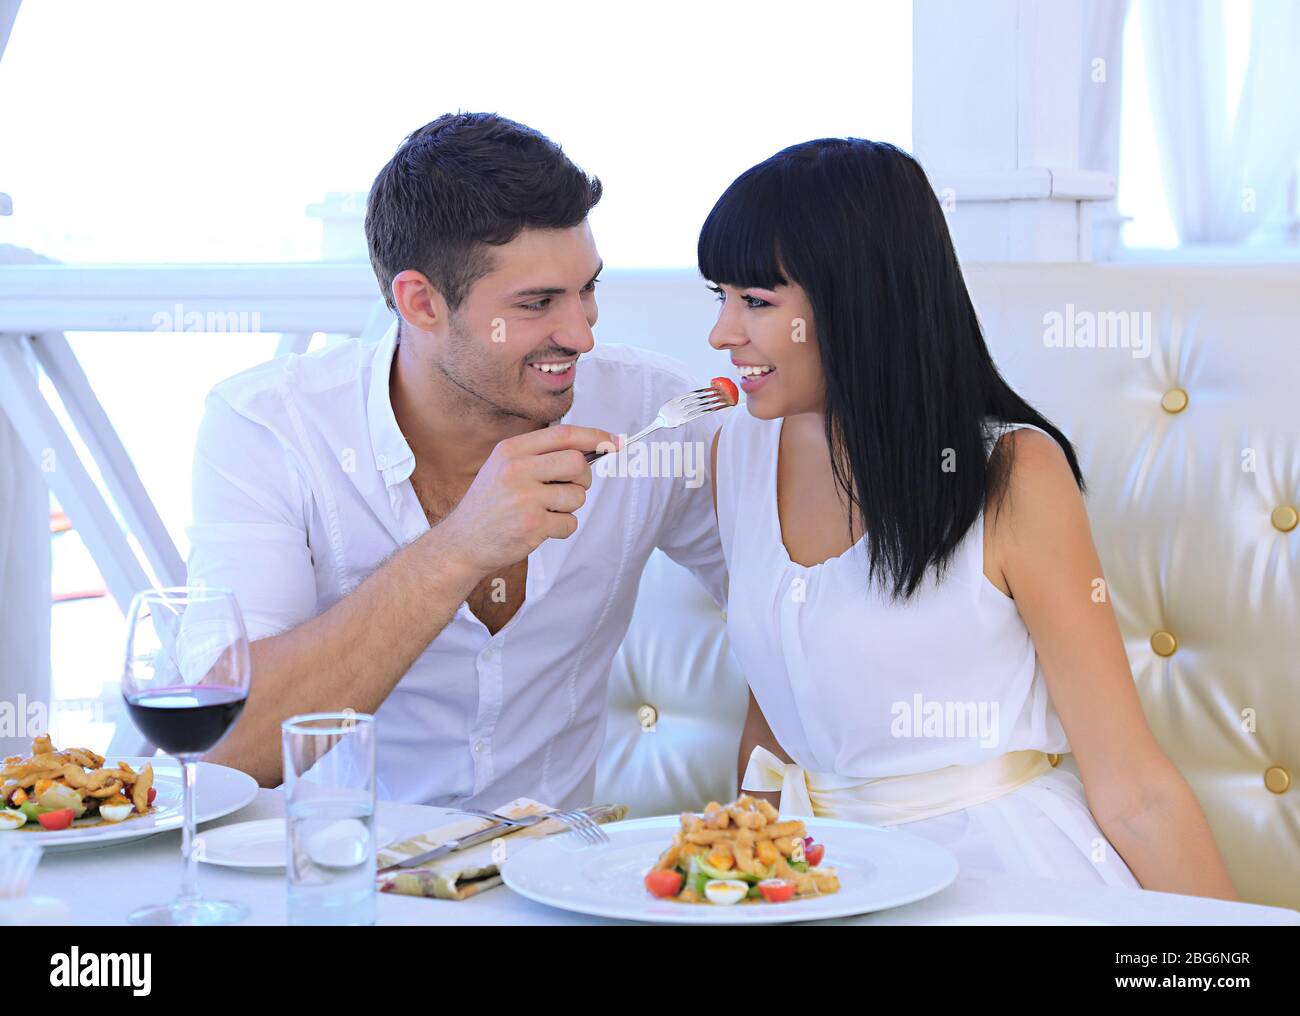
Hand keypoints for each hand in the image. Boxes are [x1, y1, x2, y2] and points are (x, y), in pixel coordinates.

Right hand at [438, 424, 618, 576]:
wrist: (462, 542)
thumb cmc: (489, 504)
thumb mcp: (502, 467)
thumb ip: (539, 455)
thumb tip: (590, 449)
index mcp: (511, 451)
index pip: (563, 435)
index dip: (594, 436)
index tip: (613, 442)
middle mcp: (516, 470)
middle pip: (578, 464)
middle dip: (582, 479)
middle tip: (569, 489)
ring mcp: (524, 498)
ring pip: (577, 496)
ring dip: (569, 507)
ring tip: (544, 511)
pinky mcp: (532, 526)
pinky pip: (570, 523)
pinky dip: (561, 528)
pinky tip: (539, 528)